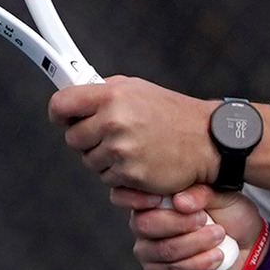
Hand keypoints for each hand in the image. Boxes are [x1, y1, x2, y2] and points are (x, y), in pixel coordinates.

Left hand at [49, 76, 218, 193]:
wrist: (209, 140)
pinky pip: (108, 180)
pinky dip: (120, 175)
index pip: (61, 105)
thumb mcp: (138, 89)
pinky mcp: (131, 175)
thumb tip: (74, 95)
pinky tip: (140, 162)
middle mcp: (113, 121)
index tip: (63, 118)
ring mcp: (121, 150)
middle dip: (87, 139)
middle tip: (111, 135)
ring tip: (132, 147)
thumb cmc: (175, 114)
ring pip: (89, 161)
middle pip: (72, 138)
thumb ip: (104, 92)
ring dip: (104, 159)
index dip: (60, 114)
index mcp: (112, 96)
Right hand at [113, 183, 264, 269]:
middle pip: (145, 225)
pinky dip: (198, 263)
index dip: (137, 197)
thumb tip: (179, 201)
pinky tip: (217, 256)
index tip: (164, 197)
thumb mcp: (222, 196)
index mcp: (151, 199)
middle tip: (205, 219)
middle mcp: (143, 225)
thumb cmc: (229, 216)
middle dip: (179, 223)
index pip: (125, 196)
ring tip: (219, 236)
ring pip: (163, 250)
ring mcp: (149, 252)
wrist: (248, 246)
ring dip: (195, 244)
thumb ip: (201, 193)